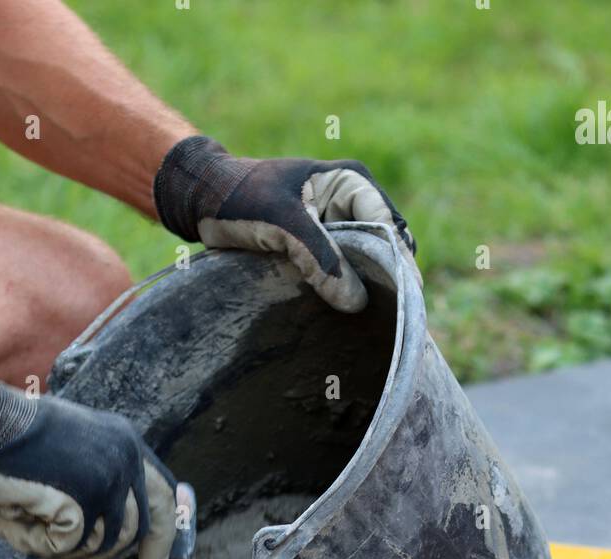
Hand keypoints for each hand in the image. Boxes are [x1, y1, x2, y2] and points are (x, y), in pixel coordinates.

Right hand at [0, 360, 193, 558]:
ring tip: (27, 521)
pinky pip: (63, 546)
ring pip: (99, 544)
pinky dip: (30, 541)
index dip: (164, 532)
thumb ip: (100, 472)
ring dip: (60, 545)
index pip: (162, 494)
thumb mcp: (74, 444)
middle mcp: (124, 460)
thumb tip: (115, 523)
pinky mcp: (81, 502)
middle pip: (136, 528)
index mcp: (126, 441)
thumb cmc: (11, 433)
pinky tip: (7, 518)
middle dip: (116, 553)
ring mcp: (106, 482)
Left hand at [153, 135, 416, 311]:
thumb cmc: (241, 198)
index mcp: (351, 181)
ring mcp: (340, 228)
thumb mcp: (282, 222)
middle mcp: (353, 203)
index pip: (389, 224)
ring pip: (368, 264)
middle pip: (386, 247)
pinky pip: (346, 275)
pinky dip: (347, 294)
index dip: (399, 261)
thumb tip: (355, 301)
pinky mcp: (324, 250)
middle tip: (389, 320)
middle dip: (388, 279)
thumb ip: (320, 258)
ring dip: (367, 290)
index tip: (405, 300)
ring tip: (373, 324)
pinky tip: (348, 319)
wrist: (205, 201)